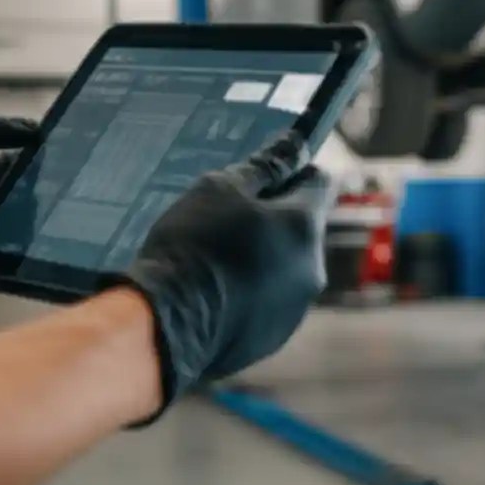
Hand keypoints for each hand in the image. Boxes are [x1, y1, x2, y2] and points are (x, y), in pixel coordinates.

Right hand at [110, 133, 330, 419]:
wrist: (165, 325)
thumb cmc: (193, 247)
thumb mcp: (219, 189)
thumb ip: (265, 167)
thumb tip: (295, 146)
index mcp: (305, 227)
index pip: (319, 183)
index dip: (293, 172)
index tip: (264, 175)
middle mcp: (312, 270)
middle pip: (301, 228)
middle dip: (273, 219)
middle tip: (225, 218)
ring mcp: (294, 309)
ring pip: (285, 267)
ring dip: (262, 258)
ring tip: (213, 259)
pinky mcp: (272, 339)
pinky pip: (268, 302)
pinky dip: (250, 292)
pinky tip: (212, 291)